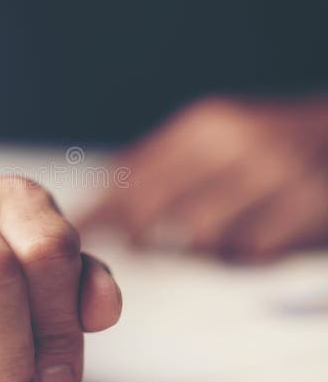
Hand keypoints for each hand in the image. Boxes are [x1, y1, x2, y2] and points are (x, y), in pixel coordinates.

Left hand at [78, 96, 327, 261]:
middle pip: (153, 208)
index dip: (100, 209)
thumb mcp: (223, 133)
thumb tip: (109, 200)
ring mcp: (272, 175)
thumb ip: (171, 163)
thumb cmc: (279, 141)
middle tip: (136, 253)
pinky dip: (243, 255)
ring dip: (197, 249)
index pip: (132, 173)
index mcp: (205, 125)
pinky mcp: (307, 207)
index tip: (76, 232)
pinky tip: (255, 240)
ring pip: (198, 236)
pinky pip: (250, 252)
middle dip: (137, 238)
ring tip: (215, 238)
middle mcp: (233, 144)